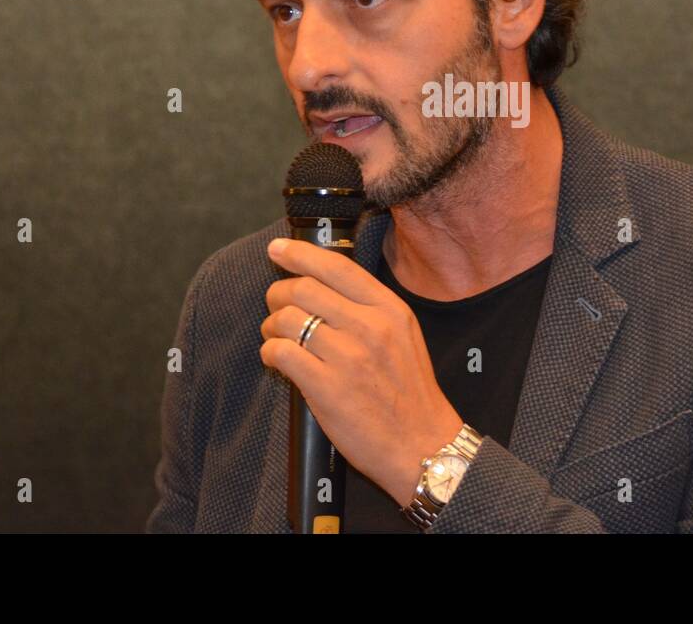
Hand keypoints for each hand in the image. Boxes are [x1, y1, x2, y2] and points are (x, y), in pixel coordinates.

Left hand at [260, 237, 464, 507]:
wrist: (422, 445)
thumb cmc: (410, 393)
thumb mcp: (405, 336)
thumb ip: (371, 309)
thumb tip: (323, 285)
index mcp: (390, 309)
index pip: (336, 266)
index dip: (300, 254)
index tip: (277, 249)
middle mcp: (369, 326)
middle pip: (303, 288)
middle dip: (278, 294)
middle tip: (275, 306)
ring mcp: (347, 356)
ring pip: (287, 318)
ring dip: (272, 326)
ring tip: (277, 338)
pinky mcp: (326, 387)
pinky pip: (280, 353)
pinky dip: (270, 353)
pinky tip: (277, 360)